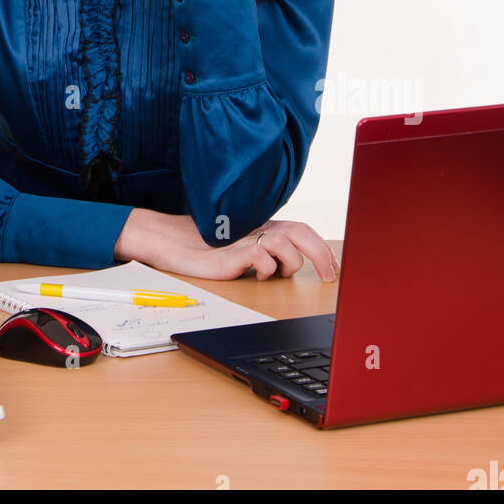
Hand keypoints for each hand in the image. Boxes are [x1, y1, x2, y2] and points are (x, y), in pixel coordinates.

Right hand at [115, 210, 339, 282]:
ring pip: (284, 244)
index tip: (334, 267)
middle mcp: (256, 230)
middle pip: (299, 233)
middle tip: (330, 276)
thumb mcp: (239, 249)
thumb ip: (263, 252)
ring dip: (291, 262)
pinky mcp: (230, 253)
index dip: (322, 247)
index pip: (301, 230)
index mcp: (262, 227)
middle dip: (321, 254)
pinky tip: (258, 274)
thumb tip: (288, 267)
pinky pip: (260, 256)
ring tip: (280, 273)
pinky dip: (267, 267)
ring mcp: (243, 240)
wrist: (169, 241)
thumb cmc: (203, 247)